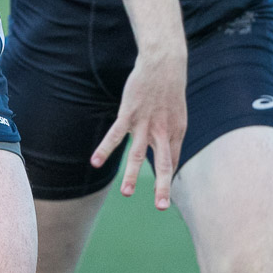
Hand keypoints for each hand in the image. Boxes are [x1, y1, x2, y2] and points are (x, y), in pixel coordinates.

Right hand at [91, 49, 188, 207]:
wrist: (163, 64)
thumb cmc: (169, 90)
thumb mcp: (177, 114)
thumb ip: (171, 134)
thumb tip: (168, 152)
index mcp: (176, 133)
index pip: (172, 162)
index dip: (167, 178)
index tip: (163, 196)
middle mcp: (163, 132)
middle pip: (163, 163)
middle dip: (162, 187)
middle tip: (160, 207)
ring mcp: (145, 123)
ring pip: (137, 153)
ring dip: (130, 174)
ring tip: (125, 193)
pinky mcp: (129, 114)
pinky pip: (115, 135)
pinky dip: (105, 149)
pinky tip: (95, 162)